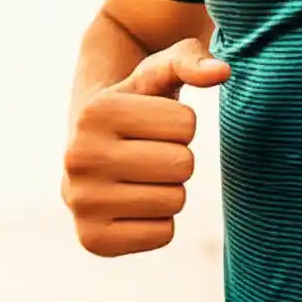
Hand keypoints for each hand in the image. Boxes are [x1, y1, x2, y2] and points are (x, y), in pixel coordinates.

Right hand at [63, 38, 229, 256]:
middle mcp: (78, 157)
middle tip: (150, 153)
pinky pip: (163, 234)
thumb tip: (223, 71)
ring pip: (175, 201)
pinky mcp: (92, 240)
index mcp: (95, 112)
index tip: (152, 123)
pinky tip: (135, 205)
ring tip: (142, 177)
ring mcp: (81, 202)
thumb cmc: (136, 105)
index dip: (181, 123)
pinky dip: (161, 222)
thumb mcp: (157, 73)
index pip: (186, 124)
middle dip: (179, 157)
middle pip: (182, 164)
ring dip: (170, 189)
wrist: (91, 150)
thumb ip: (189, 61)